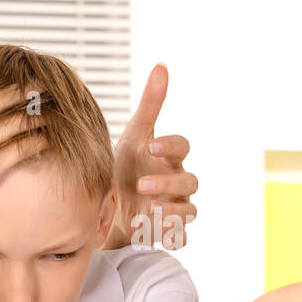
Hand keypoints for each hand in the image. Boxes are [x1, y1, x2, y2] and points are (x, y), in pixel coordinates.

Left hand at [106, 64, 197, 250]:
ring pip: (189, 211)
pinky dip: (168, 235)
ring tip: (145, 211)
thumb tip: (162, 65)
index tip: (151, 146)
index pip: (182, 146)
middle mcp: (179, 181)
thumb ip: (150, 105)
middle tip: (141, 186)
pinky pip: (180, 237)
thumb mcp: (133, 136)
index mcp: (170, 157)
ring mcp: (177, 207)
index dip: (170, 145)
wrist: (110, 207)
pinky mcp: (169, 231)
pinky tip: (151, 233)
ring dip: (169, 212)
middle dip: (167, 182)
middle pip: (190, 180)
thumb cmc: (126, 166)